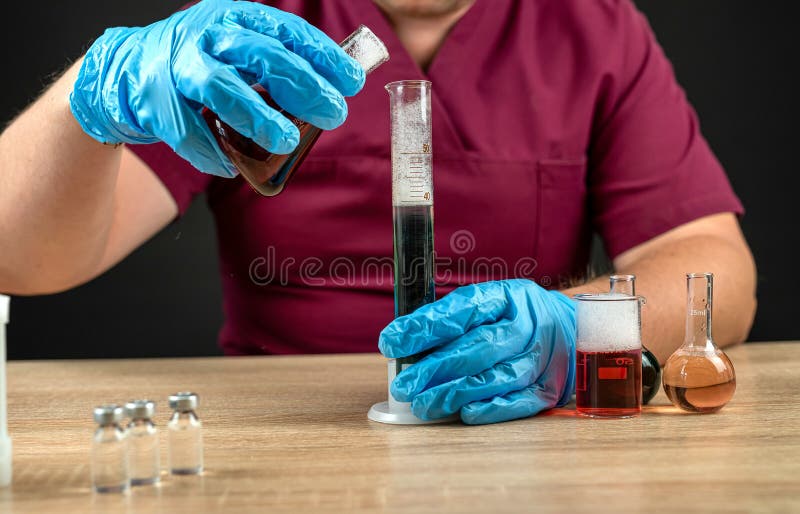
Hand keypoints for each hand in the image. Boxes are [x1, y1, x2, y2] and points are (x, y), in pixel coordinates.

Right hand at [70, 0, 364, 176]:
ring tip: (286, 140)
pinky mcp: (154, 99)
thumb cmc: (198, 66)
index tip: (352, 81)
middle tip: (333, 113)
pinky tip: (230, 165)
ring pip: (220, 87)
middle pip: (260, 55)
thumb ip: (274, 69)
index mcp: (236, 20)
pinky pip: (186, 129)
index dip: (322, 56)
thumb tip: (326, 98)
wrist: (126, 72)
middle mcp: (208, 35)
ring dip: (257, 117)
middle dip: (302, 85)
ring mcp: (178, 65)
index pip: (287, 31)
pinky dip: (210, 151)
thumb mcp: (238, 53)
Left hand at [379, 279, 575, 424]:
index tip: (391, 342)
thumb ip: (453, 320)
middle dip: (436, 367)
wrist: (577, 328)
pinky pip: (521, 401)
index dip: (425, 326)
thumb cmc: (517, 317)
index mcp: (507, 296)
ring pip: (497, 377)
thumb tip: (404, 344)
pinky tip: (464, 413)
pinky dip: (492, 408)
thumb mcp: (491, 304)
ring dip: (456, 392)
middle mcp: (528, 324)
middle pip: (479, 347)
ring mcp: (543, 356)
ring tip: (423, 404)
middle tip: (404, 384)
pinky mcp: (551, 387)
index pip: (462, 310)